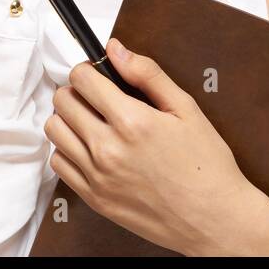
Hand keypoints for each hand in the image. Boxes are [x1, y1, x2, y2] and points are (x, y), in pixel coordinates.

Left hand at [45, 37, 268, 255]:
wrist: (213, 219)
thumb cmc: (206, 164)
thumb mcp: (186, 109)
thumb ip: (148, 75)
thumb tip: (116, 49)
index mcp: (132, 121)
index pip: (82, 79)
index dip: (88, 70)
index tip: (97, 74)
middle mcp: (108, 149)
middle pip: (63, 102)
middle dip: (76, 90)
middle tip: (96, 96)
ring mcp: (97, 176)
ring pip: (55, 131)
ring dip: (68, 118)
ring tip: (92, 120)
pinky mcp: (94, 198)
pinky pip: (59, 163)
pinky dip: (68, 149)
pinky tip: (90, 147)